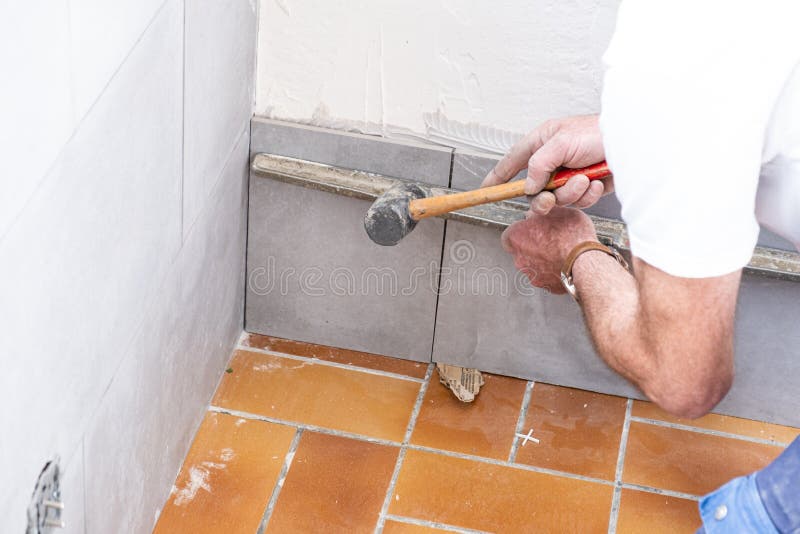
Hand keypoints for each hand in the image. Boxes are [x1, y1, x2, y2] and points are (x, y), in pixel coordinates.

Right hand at [482, 115, 611, 214]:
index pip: (512, 161)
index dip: (497, 177)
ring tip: (584, 180)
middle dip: (544, 197)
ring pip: (557, 199)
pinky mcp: (586, 187)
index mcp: (542, 142)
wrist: (633, 144)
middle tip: (550, 197)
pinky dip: (588, 194)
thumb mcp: (561, 143)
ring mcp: (569, 175)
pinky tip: (597, 181)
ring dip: (571, 192)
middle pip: (534, 190)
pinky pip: (578, 201)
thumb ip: (539, 165)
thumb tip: (528, 186)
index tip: (486, 190)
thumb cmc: (600, 132)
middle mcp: (554, 160)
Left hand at [501, 206, 597, 293]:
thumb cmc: (572, 235)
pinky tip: (565, 263)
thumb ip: (540, 214)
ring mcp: (531, 274)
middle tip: (550, 239)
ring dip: (543, 259)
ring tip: (561, 252)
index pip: (510, 235)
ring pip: (533, 265)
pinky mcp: (544, 286)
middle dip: (533, 246)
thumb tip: (534, 214)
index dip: (522, 231)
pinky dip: (553, 271)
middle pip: (521, 251)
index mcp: (516, 237)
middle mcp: (519, 258)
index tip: (533, 229)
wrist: (585, 261)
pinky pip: (546, 276)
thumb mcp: (556, 211)